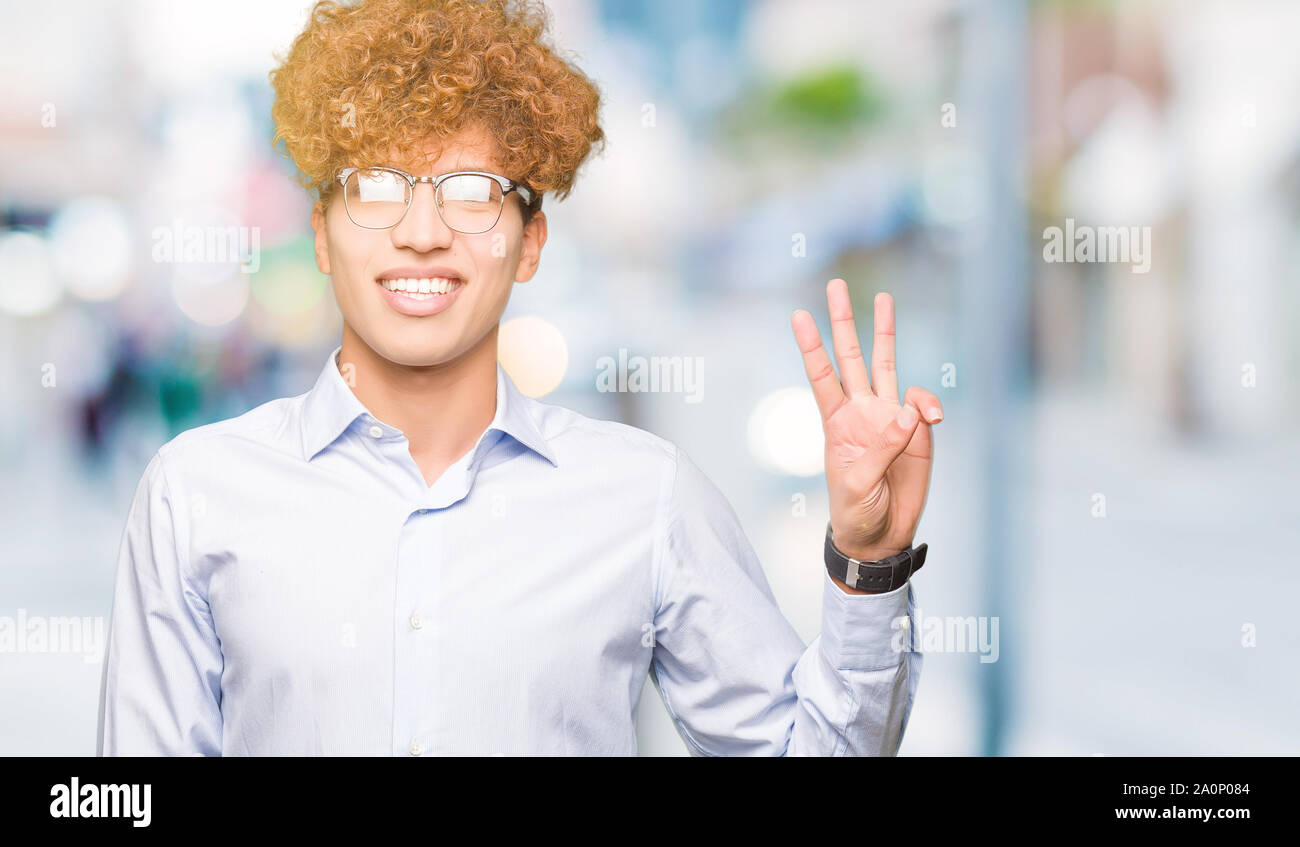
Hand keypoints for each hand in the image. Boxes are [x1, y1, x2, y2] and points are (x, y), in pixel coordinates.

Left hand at [791, 280, 942, 581]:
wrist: (882, 534)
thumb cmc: (856, 511)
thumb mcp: (858, 484)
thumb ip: (882, 447)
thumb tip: (909, 411)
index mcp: (836, 422)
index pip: (821, 376)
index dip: (811, 347)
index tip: (798, 316)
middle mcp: (860, 411)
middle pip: (850, 356)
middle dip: (843, 321)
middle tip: (834, 285)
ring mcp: (889, 417)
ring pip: (886, 364)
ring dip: (885, 333)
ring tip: (884, 299)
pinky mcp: (917, 430)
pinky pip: (924, 403)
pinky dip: (929, 403)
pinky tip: (932, 419)